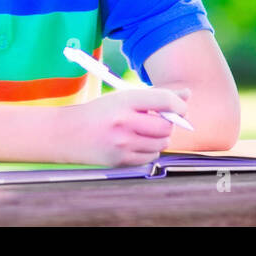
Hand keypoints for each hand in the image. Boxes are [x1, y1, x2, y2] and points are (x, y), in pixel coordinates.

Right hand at [60, 86, 190, 166]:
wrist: (67, 133)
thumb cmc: (100, 113)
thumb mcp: (124, 97)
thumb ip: (157, 96)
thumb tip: (188, 94)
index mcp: (125, 100)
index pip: (164, 100)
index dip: (179, 105)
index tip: (181, 108)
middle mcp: (124, 122)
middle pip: (166, 126)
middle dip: (169, 124)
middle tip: (160, 120)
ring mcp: (122, 144)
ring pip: (161, 143)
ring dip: (160, 138)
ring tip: (146, 132)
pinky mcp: (120, 160)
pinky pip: (150, 157)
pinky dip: (150, 151)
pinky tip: (137, 143)